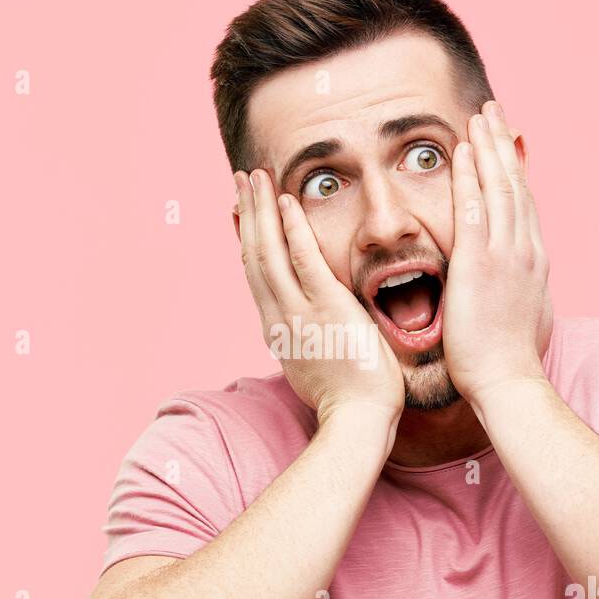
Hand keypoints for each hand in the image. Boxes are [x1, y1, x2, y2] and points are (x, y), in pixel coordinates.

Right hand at [234, 169, 404, 433]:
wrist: (358, 422)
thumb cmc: (350, 403)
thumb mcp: (317, 368)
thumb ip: (311, 343)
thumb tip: (313, 335)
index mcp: (278, 331)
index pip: (256, 276)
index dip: (246, 241)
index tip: (241, 214)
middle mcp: (278, 318)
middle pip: (253, 256)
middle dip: (247, 215)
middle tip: (240, 181)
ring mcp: (299, 312)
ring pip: (269, 252)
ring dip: (261, 210)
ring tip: (255, 176)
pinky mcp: (326, 308)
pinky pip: (303, 259)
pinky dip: (292, 228)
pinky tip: (286, 200)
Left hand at [441, 101, 553, 406]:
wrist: (508, 382)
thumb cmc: (509, 361)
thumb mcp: (527, 317)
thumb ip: (523, 293)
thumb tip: (525, 290)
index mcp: (534, 262)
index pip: (524, 203)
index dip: (515, 169)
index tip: (506, 142)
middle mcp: (525, 250)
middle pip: (515, 184)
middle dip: (503, 145)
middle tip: (493, 112)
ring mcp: (505, 254)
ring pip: (498, 187)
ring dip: (487, 147)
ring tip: (478, 116)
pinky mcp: (479, 264)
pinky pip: (473, 208)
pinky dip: (468, 176)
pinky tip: (460, 150)